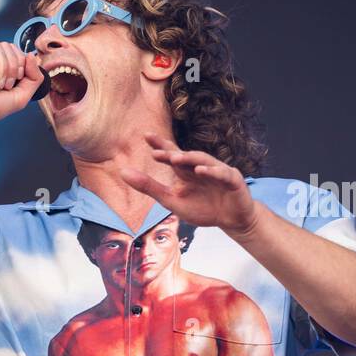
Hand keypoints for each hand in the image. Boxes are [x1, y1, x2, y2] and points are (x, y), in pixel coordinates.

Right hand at [0, 41, 44, 128]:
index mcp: (3, 66)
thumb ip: (35, 78)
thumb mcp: (21, 97)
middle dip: (12, 68)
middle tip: (5, 86)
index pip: (17, 51)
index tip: (14, 83)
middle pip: (9, 47)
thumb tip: (31, 55)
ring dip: (2, 67)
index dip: (21, 64)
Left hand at [121, 134, 259, 236]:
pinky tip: (200, 170)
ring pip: (203, 160)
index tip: (145, 136)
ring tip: (175, 158)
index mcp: (185, 171)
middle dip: (172, 152)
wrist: (231, 220)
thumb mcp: (171, 200)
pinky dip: (212, 171)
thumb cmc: (202, 209)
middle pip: (185, 156)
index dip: (160, 145)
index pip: (171, 155)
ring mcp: (218, 171)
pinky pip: (222, 173)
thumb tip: (122, 172)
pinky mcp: (233, 179)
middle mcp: (200, 167)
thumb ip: (149, 187)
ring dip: (189, 159)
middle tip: (157, 150)